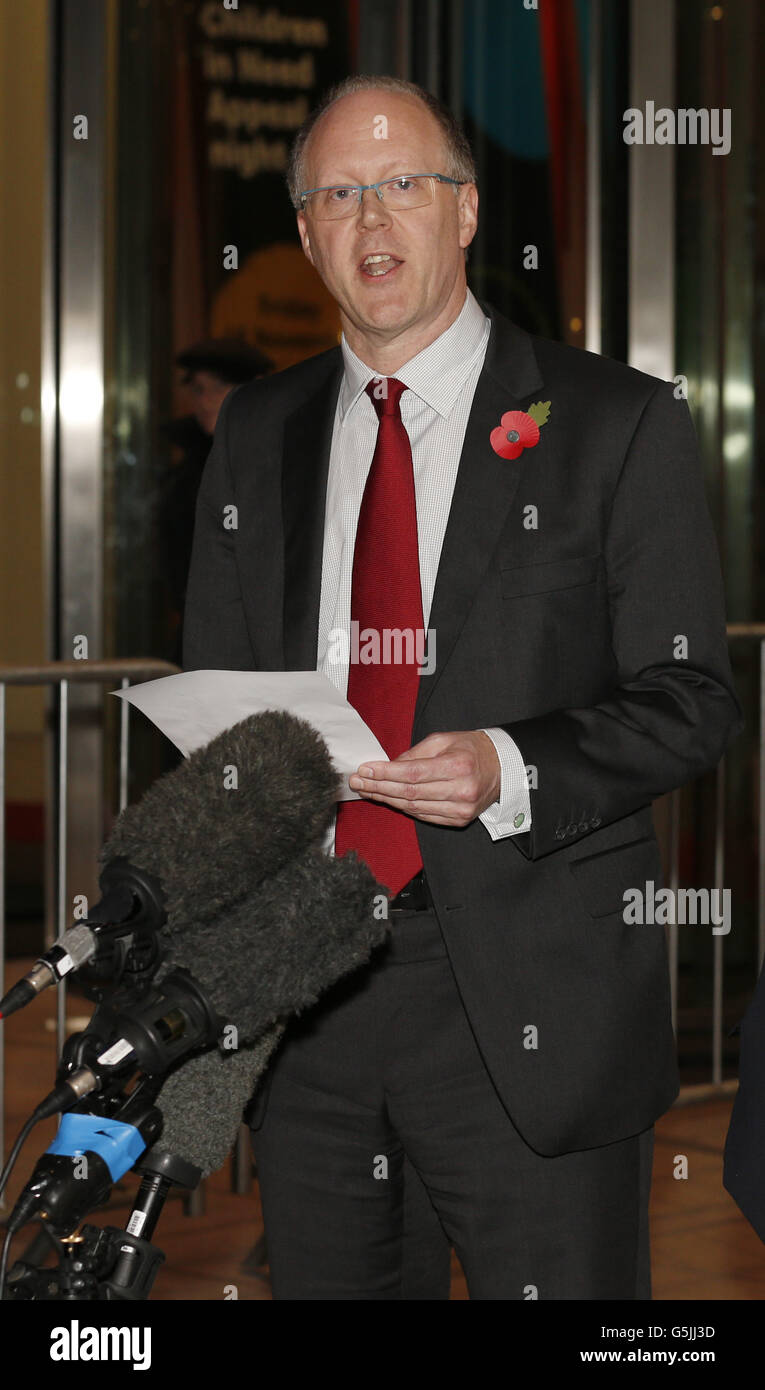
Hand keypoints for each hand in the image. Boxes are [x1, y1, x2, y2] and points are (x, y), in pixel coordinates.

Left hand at [348, 731, 501, 826]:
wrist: (502, 767)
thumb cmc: (472, 749)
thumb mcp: (444, 739)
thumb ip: (415, 753)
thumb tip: (388, 766)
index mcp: (459, 765)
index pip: (413, 773)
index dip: (385, 773)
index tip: (365, 770)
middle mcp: (462, 790)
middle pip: (410, 793)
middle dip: (378, 787)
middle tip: (357, 781)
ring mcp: (461, 809)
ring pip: (413, 807)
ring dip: (386, 799)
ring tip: (367, 790)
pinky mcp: (459, 820)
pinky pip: (423, 816)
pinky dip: (403, 807)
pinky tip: (388, 799)